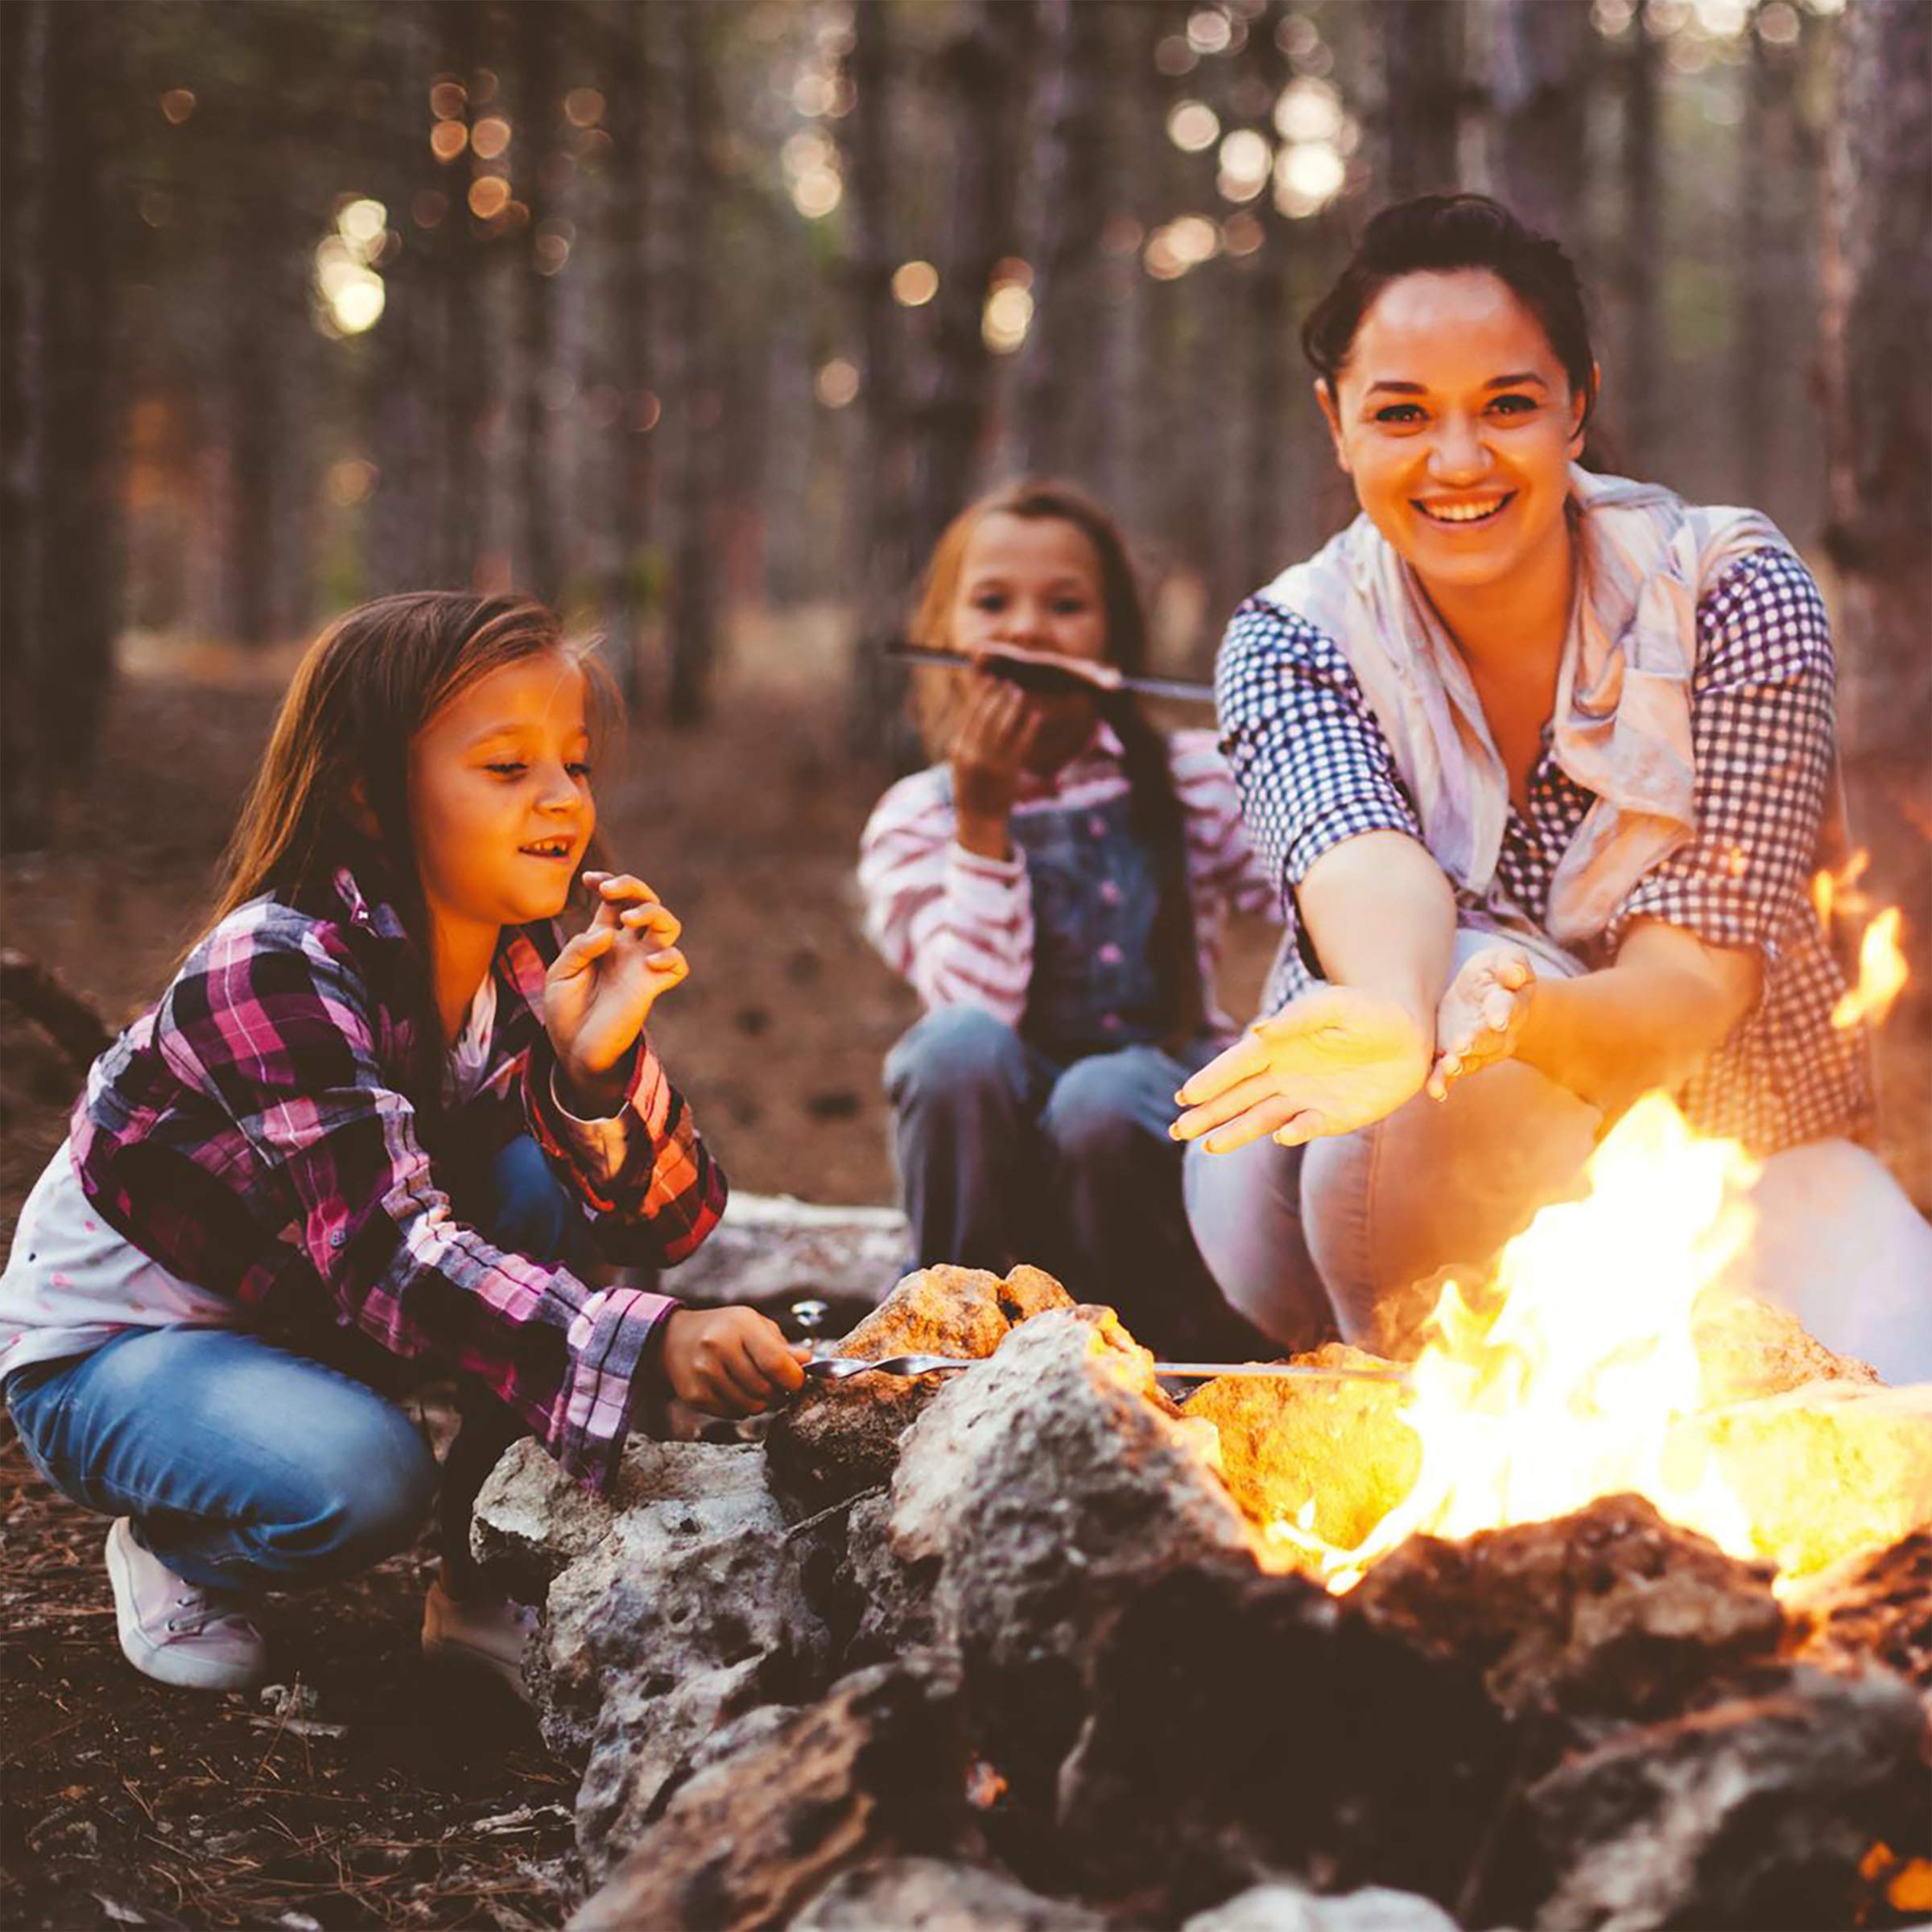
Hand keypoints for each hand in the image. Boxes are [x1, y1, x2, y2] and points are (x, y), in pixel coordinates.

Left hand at [545, 871, 687, 1114]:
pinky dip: (671, 957)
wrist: (574, 1050)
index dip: (609, 882)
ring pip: (668, 924)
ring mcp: (642, 965)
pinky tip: (649, 962)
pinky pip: (678, 964)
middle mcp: (627, 947)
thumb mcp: (560, 973)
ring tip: (629, 919)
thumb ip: (580, 949)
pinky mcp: (652, 987)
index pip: (615, 900)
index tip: (590, 879)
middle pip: (646, 902)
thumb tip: (609, 933)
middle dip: (632, 887)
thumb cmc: (565, 1011)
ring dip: (653, 912)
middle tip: (610, 890)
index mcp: (604, 939)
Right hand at [660, 1306, 809, 1415]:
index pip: (774, 1362)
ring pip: (750, 1406)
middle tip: (778, 1386)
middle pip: (764, 1388)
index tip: (797, 1380)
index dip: (793, 1378)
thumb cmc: (725, 1330)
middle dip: (779, 1392)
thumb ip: (781, 1346)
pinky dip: (742, 1407)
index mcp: (739, 1326)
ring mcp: (703, 1373)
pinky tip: (737, 1391)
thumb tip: (807, 1361)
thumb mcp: (754, 1326)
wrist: (676, 1339)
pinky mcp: (694, 1395)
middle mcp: (718, 1347)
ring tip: (757, 1387)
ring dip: (762, 1402)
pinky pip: (733, 1413)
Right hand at [948, 671, 1044, 845]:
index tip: (990, 681)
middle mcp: (971, 754)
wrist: (978, 820)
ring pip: (1002, 726)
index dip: (981, 696)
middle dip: (997, 696)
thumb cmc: (972, 790)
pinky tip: (1035, 715)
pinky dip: (1028, 727)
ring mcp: (989, 763)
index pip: (970, 716)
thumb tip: (979, 714)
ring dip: (1012, 706)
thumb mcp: (961, 765)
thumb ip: (968, 742)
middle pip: (985, 717)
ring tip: (1020, 693)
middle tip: (1009, 682)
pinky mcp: (1007, 772)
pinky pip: (1020, 744)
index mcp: (958, 750)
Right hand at [1171, 985, 1431, 1152]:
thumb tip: (1258, 1030)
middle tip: (1178, 1130)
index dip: (1211, 1080)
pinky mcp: (1333, 1117)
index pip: (1237, 1065)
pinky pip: (1306, 1127)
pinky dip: (1293, 1132)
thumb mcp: (1335, 1006)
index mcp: (1278, 1045)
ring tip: (1208, 1147)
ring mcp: (1306, 1098)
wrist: (1412, 1034)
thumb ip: (1298, 1018)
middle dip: (1208, 1114)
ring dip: (1235, 1132)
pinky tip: (1279, 1136)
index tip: (1186, 1096)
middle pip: (1238, 1098)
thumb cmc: (1368, 1011)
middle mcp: (1285, 1075)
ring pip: (1261, 1118)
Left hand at [1427, 944, 1533, 1100]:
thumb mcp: (1505, 960)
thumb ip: (1511, 964)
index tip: (1498, 1019)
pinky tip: (1435, 1090)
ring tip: (1448, 1065)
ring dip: (1458, 1064)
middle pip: (1488, 1039)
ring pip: (1470, 1060)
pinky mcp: (1456, 1057)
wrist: (1488, 997)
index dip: (1502, 1013)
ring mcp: (1478, 1049)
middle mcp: (1497, 1032)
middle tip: (1463, 1045)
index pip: (1507, 1008)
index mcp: (1509, 1003)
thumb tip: (1515, 974)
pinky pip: (1451, 1073)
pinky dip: (1443, 1082)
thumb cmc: (1496, 974)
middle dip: (1476, 1042)